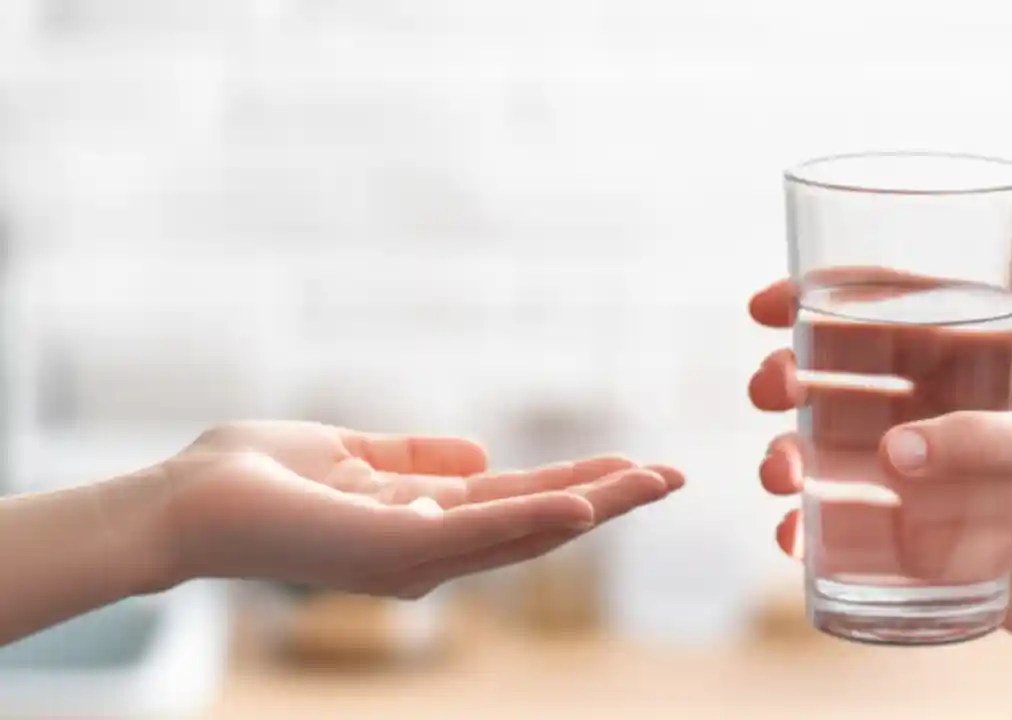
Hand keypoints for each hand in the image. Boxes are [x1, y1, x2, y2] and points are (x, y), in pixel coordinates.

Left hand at [153, 421, 681, 597]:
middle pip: (535, 521)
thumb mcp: (350, 452)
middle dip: (607, 500)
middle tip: (673, 477)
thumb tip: (477, 454)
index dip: (577, 485)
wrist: (186, 500)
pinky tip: (581, 507)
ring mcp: (415, 553)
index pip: (516, 502)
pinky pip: (474, 534)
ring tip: (652, 482)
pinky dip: (531, 522)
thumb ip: (413, 457)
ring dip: (592, 508)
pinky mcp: (392, 548)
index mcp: (424, 518)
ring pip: (521, 530)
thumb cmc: (254, 477)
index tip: (632, 466)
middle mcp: (430, 546)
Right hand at [747, 278, 1011, 657]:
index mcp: (978, 363)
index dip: (826, 297)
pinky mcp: (905, 529)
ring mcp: (917, 469)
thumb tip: (894, 451)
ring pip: (826, 444)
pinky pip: (836, 519)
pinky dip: (804, 525)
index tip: (767, 306)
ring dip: (787, 449)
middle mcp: (937, 407)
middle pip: (841, 373)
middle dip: (789, 372)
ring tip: (780, 474)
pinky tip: (793, 538)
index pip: (894, 310)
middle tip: (769, 388)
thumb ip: (983, 443)